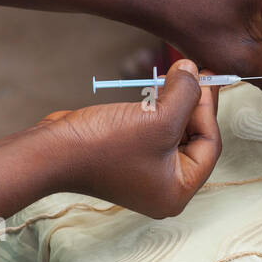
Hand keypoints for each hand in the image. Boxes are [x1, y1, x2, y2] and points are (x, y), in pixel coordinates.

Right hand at [38, 60, 221, 218]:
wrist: (52, 152)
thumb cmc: (106, 144)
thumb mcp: (159, 117)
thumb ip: (186, 93)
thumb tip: (194, 70)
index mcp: (177, 191)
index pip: (209, 145)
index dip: (208, 108)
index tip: (207, 78)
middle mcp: (163, 188)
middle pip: (193, 140)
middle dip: (193, 105)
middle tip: (197, 73)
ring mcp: (144, 175)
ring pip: (174, 134)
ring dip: (176, 104)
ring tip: (177, 76)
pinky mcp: (127, 159)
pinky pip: (154, 133)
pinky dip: (158, 111)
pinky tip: (158, 89)